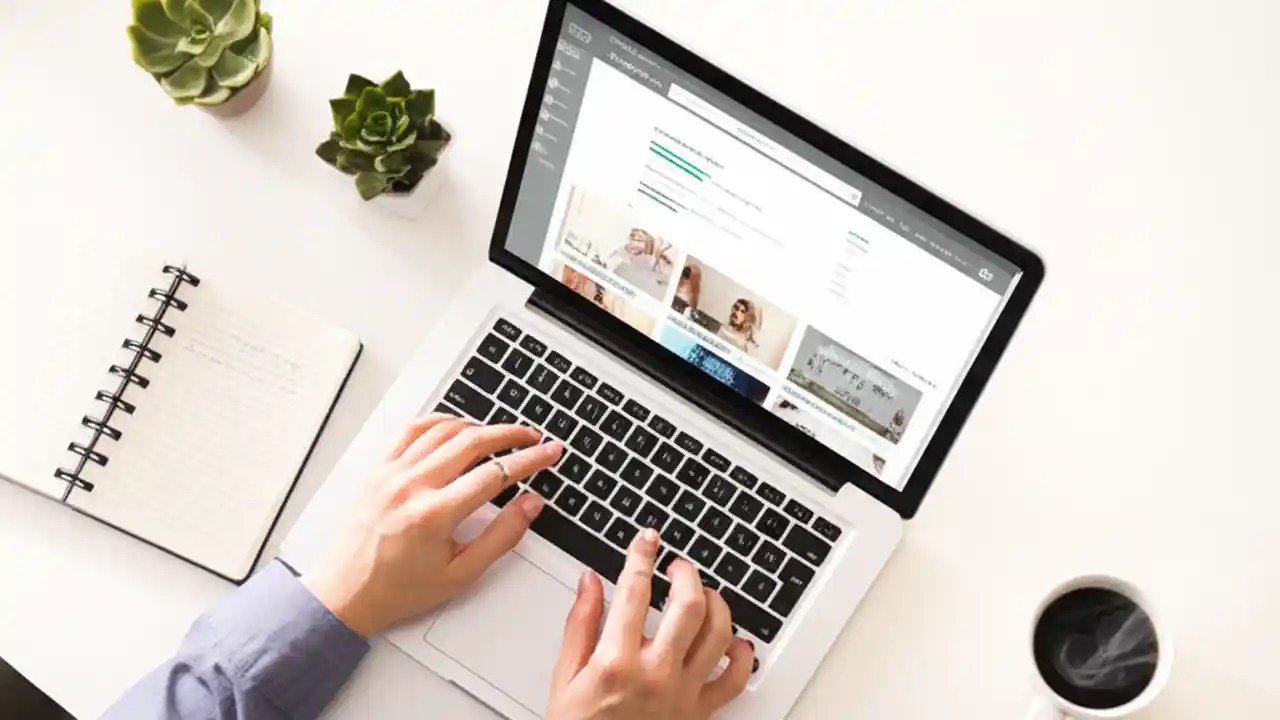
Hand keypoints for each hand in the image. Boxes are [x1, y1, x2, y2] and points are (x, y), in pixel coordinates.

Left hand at [304, 414, 563, 636]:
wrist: (346, 594)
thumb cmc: (399, 589)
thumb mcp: (460, 575)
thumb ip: (501, 537)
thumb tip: (530, 505)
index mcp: (433, 515)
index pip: (494, 474)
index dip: (529, 459)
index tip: (549, 452)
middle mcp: (411, 487)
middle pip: (472, 442)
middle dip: (510, 434)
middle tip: (533, 437)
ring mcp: (392, 474)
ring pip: (443, 430)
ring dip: (478, 425)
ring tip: (501, 433)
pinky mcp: (378, 469)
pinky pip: (412, 430)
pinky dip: (440, 422)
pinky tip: (456, 426)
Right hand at [547, 529, 753, 719]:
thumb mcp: (564, 678)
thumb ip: (581, 625)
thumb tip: (590, 582)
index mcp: (616, 662)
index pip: (634, 591)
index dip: (641, 556)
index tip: (646, 540)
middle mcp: (655, 675)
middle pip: (688, 606)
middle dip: (687, 574)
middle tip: (679, 565)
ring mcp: (682, 695)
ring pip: (718, 634)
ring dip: (716, 604)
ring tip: (705, 594)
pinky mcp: (699, 714)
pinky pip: (735, 680)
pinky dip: (742, 655)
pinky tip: (735, 640)